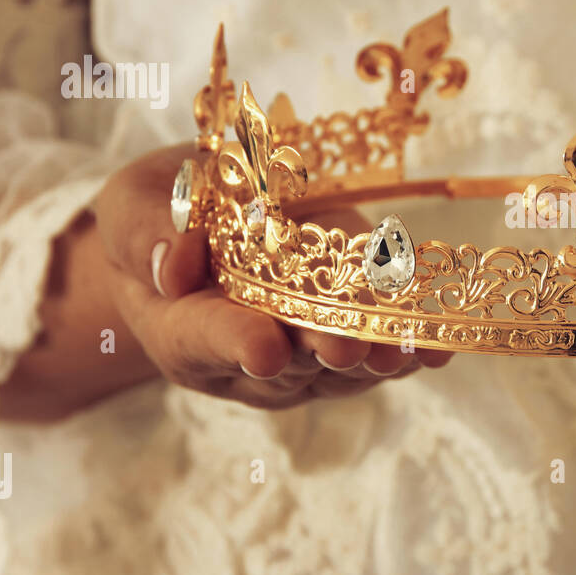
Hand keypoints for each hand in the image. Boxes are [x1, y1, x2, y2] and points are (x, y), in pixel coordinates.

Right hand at [95, 145, 450, 409]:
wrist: (196, 233)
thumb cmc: (157, 216)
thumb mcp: (133, 206)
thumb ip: (147, 233)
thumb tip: (174, 266)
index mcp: (179, 327)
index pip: (204, 340)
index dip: (235, 343)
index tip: (264, 347)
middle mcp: (241, 358)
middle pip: (285, 361)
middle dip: (322, 350)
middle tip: (350, 347)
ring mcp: (297, 357)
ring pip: (338, 368)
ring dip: (378, 356)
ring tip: (411, 346)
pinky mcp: (341, 342)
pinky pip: (375, 355)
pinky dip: (409, 348)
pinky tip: (442, 344)